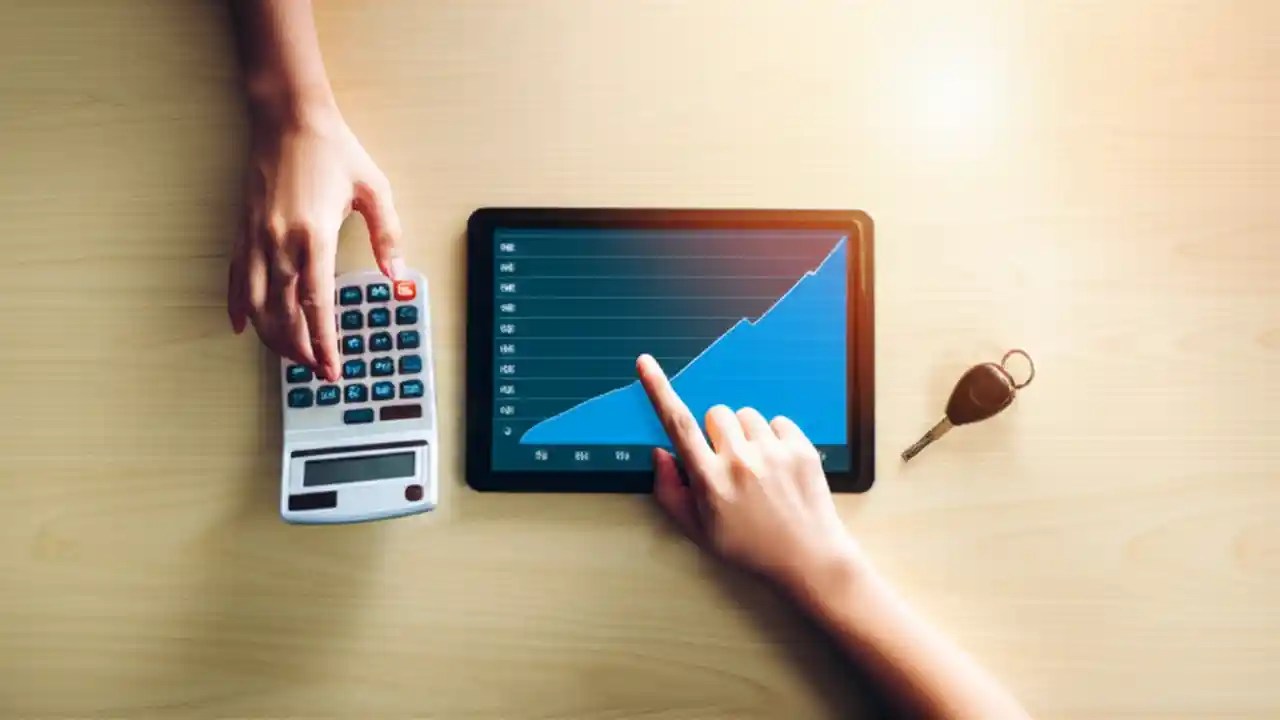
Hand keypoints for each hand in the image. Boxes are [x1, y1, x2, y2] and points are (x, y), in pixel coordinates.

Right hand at [227, 108, 403, 380]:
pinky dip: (238, 307)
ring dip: (272, 337)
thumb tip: (396, 276)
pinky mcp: (242, 232)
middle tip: (316, 370)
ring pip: (256, 304)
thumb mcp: (375, 190)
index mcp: (314, 235)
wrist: (287, 118)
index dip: (323, 341)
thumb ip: (387, 236)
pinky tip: (243, 328)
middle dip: (300, 348)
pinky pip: (235, 279)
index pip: (316, 303)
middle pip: (283, 313)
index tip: (332, 367)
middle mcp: (279, 242)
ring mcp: (256, 239)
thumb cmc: (333, 151)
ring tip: (290, 356)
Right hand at [636, 355, 861, 592]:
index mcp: (710, 481)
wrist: (808, 558)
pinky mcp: (801, 448)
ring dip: (746, 434)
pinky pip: (777, 421)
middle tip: (729, 462)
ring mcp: (773, 453)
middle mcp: (740, 462)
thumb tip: (660, 453)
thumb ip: (669, 491)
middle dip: (717, 432)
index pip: (678, 425)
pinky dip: (774, 438)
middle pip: (716, 414)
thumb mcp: (698, 530)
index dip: (659, 390)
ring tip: (757, 468)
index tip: (645, 364)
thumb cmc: (749, 547)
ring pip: (746, 415)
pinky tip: (778, 467)